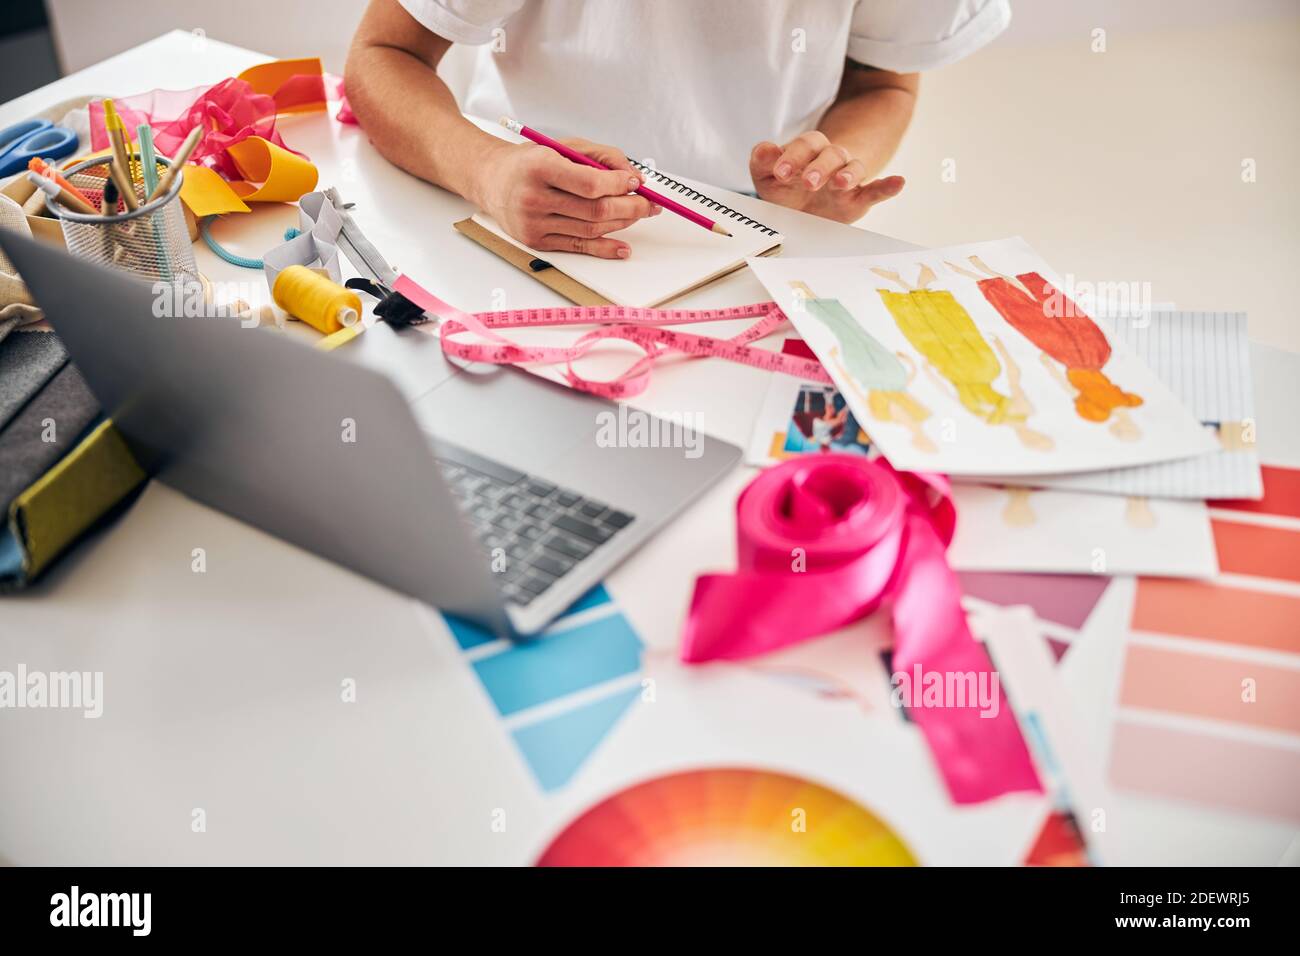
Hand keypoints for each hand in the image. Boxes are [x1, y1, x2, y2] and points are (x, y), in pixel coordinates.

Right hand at [473, 137, 658, 257]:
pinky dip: (605, 248)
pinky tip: (623, 246)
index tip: (637, 183)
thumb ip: (602, 157)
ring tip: (637, 214)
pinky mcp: (537, 242)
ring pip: (591, 228)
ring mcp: (534, 223)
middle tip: (648, 204)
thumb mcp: (563, 146)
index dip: (619, 185)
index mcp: (540, 167)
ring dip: (622, 223)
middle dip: (630, 207)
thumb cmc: (530, 162)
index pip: (590, 183)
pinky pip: (579, 247)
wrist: (491, 180)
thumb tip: (634, 177)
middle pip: (595, 210)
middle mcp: (534, 197)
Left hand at [750, 131, 903, 222]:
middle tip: (809, 182)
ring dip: (848, 174)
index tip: (780, 172)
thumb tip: (763, 149)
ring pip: (853, 168)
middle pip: (831, 154)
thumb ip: (762, 163)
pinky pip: (876, 189)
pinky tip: (899, 182)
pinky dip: (888, 186)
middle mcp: (831, 160)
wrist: (805, 212)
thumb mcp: (768, 178)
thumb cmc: (787, 190)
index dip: (793, 156)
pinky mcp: (859, 198)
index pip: (805, 145)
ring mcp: (847, 178)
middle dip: (820, 166)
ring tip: (841, 183)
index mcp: (808, 151)